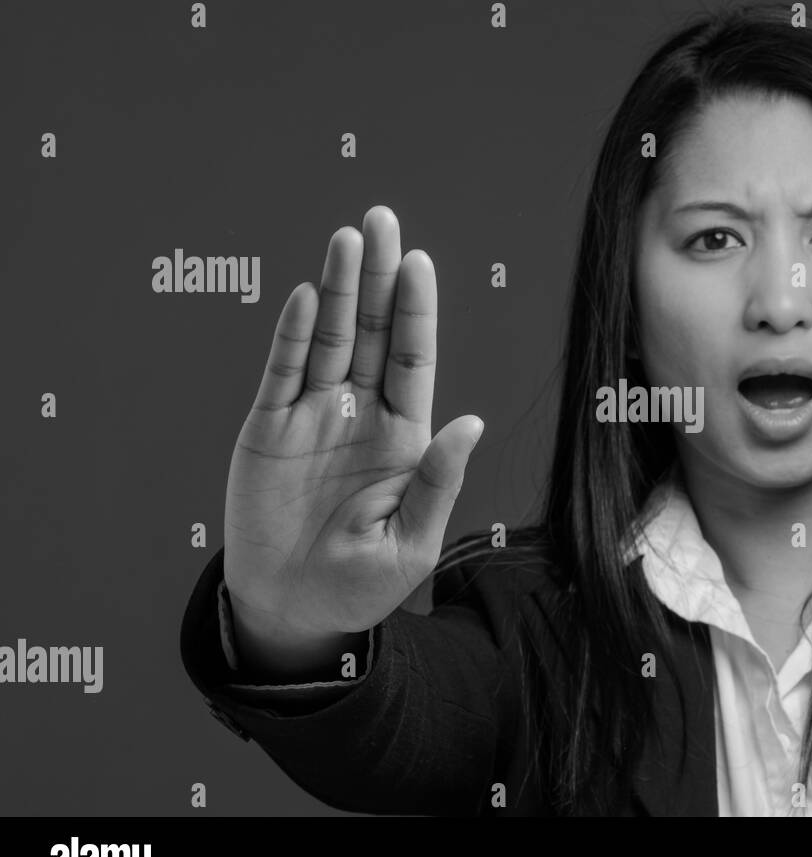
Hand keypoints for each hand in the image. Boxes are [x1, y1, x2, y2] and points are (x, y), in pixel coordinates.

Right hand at [223, 205, 483, 642]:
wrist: (293, 611)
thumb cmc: (361, 585)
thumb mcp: (413, 542)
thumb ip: (438, 481)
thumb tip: (472, 422)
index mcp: (404, 438)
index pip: (415, 360)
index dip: (418, 311)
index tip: (419, 262)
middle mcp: (360, 415)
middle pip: (374, 333)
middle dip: (379, 277)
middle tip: (381, 219)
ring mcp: (313, 418)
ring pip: (330, 340)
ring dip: (338, 289)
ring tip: (348, 238)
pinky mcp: (268, 430)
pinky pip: (283, 373)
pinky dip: (294, 336)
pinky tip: (310, 298)